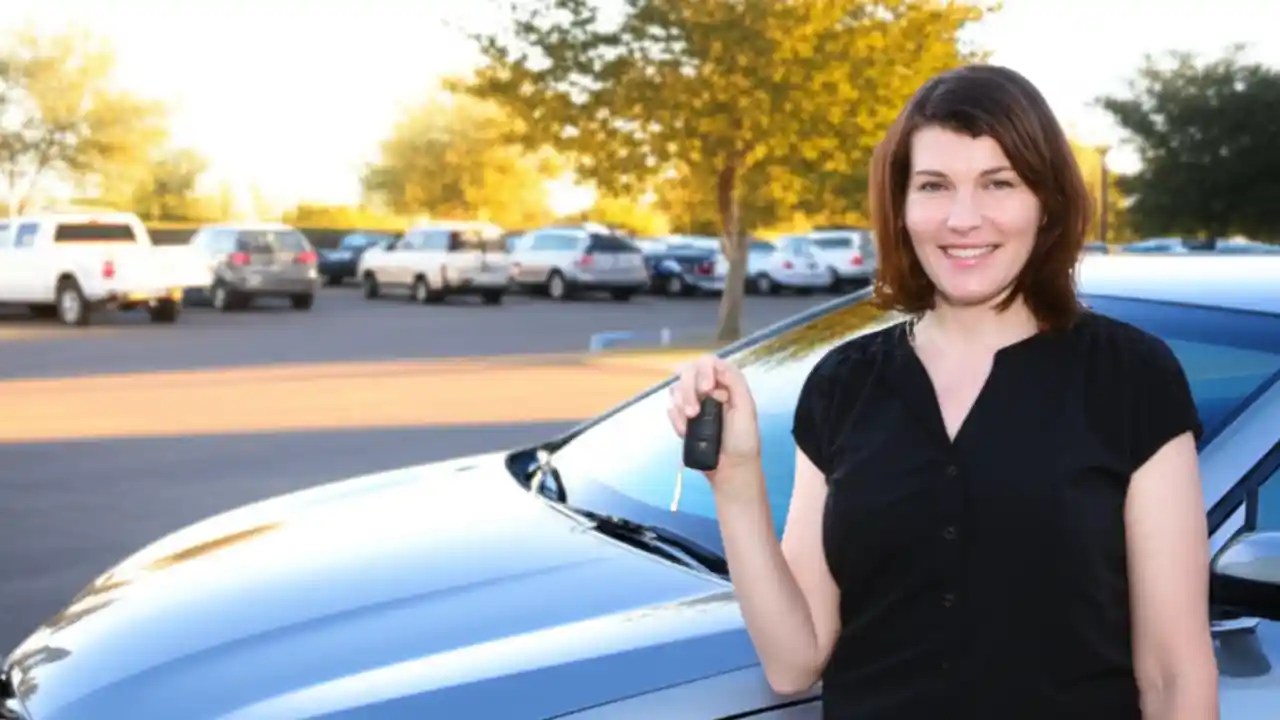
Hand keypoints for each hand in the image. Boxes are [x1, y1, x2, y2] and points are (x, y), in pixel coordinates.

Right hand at [667, 354, 761, 487]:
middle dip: (687, 390)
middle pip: (687, 372)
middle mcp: (708, 390)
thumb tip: (716, 364)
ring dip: (681, 404)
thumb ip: (735, 382)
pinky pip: (671, 409)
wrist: (730, 469)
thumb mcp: (747, 408)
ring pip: (676, 389)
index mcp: (725, 384)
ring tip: (690, 423)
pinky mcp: (683, 419)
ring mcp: (694, 403)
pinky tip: (685, 431)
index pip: (707, 363)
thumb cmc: (743, 440)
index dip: (703, 371)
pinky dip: (675, 419)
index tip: (707, 389)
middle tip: (694, 413)